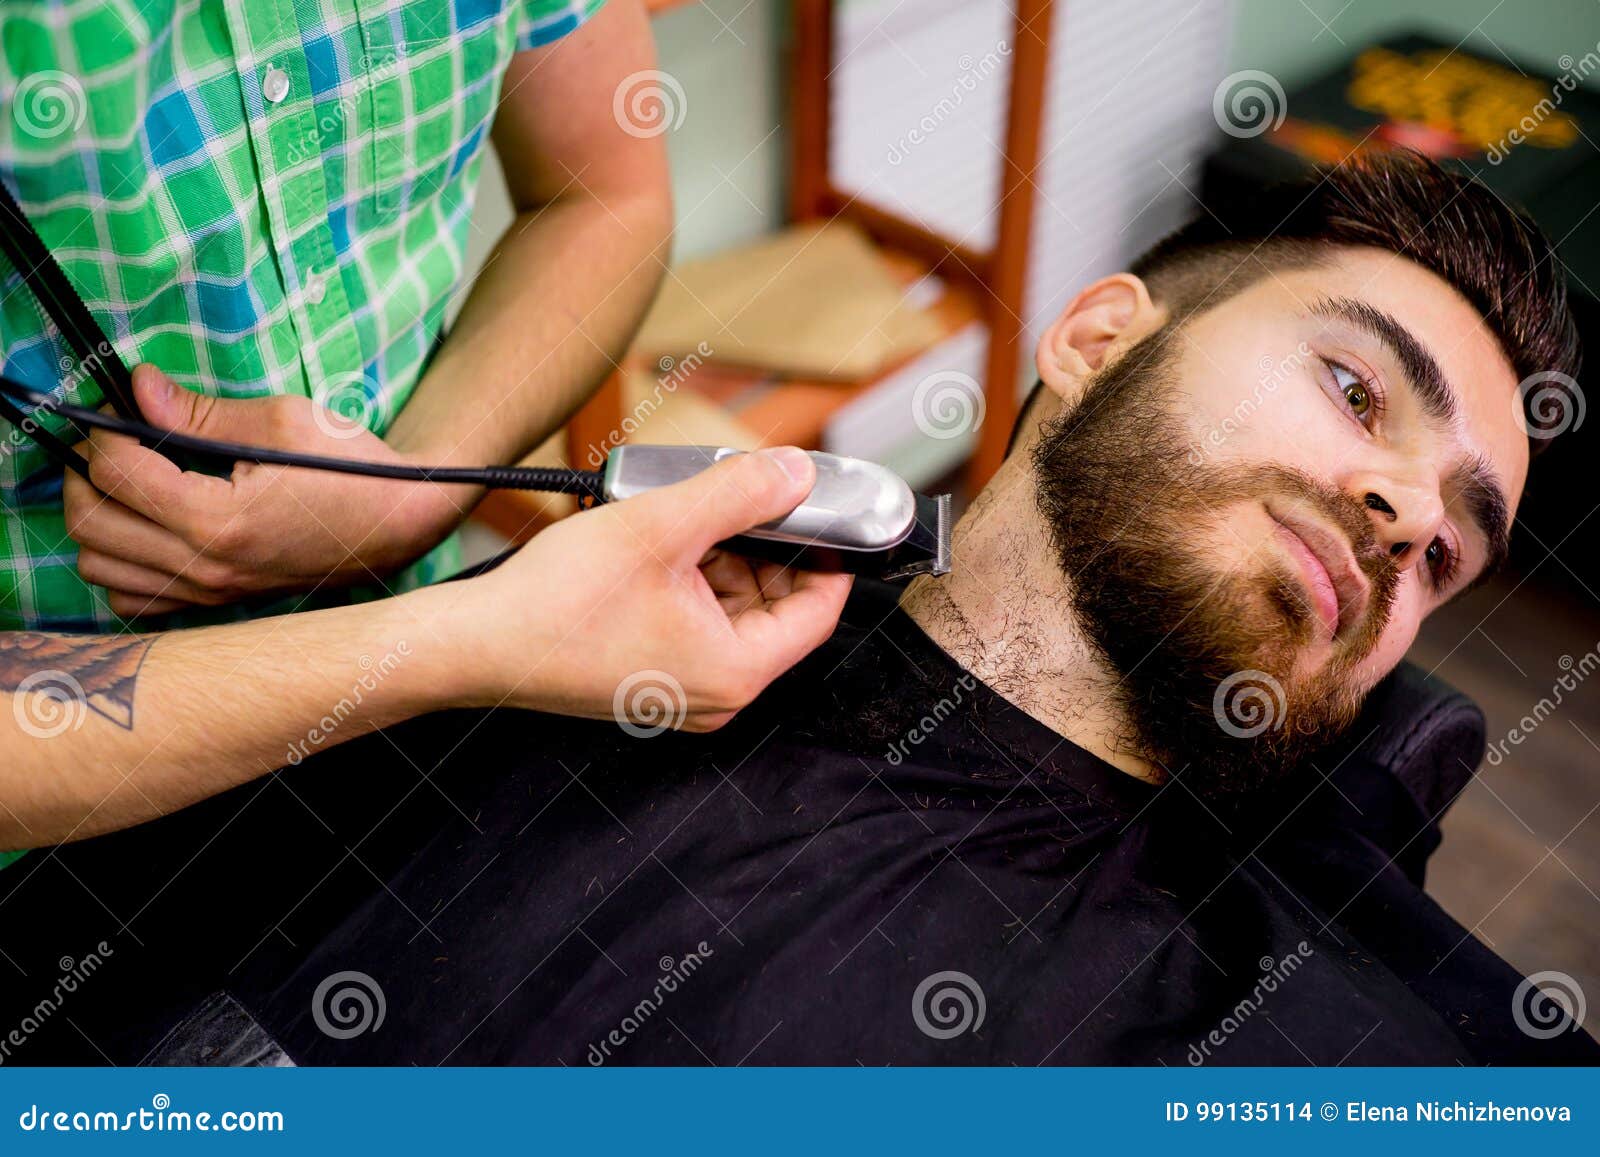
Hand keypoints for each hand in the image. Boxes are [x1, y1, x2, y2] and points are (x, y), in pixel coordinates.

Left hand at [64, 365, 466, 615]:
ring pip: (99, 567)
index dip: (107, 429)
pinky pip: (132, 599)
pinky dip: (121, 565)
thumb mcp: (283, 421)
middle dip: (87, 472)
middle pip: (89, 524)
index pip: (115, 473)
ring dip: (98, 519)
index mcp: (219, 520)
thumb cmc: (352, 468)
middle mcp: (207, 566)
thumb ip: (201, 413)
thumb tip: (140, 390)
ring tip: (129, 484)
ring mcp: (210, 591)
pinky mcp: (218, 602)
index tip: (124, 407)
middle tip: (118, 441)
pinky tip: (147, 529)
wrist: (401, 523)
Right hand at [440, 446, 852, 731]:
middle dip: (764, 547)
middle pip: (775, 607)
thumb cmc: (557, 604)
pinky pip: (696, 621)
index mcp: (736, 671)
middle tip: (742, 496)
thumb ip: (738, 493)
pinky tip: (658, 542)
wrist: (477, 644)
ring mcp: (683, 689)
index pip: (819, 611)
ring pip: (733, 609)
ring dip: (722, 557)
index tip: (821, 509)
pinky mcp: (652, 675)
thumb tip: (795, 471)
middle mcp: (717, 693)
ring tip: (684, 516)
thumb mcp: (660, 527)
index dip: (829, 553)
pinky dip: (689, 578)